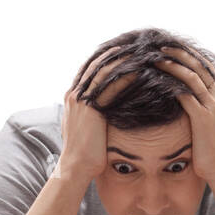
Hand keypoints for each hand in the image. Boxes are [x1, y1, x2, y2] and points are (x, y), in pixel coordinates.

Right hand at [57, 47, 136, 185]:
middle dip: (116, 54)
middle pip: (96, 64)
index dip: (106, 60)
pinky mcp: (90, 107)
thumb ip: (93, 118)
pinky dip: (127, 75)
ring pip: (104, 69)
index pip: (90, 70)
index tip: (124, 53)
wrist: (76, 169)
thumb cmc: (85, 157)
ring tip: (141, 53)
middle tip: (135, 46)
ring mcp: (81, 99)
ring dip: (123, 60)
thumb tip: (108, 115)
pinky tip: (142, 71)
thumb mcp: (87, 131)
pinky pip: (111, 84)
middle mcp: (74, 95)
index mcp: (72, 98)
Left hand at [151, 47, 214, 183]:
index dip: (190, 56)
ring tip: (156, 58)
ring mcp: (213, 106)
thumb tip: (206, 105)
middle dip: (179, 53)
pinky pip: (185, 94)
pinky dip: (170, 84)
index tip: (174, 49)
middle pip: (199, 65)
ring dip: (172, 64)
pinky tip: (157, 79)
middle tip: (161, 46)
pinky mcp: (202, 117)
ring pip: (191, 76)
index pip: (207, 66)